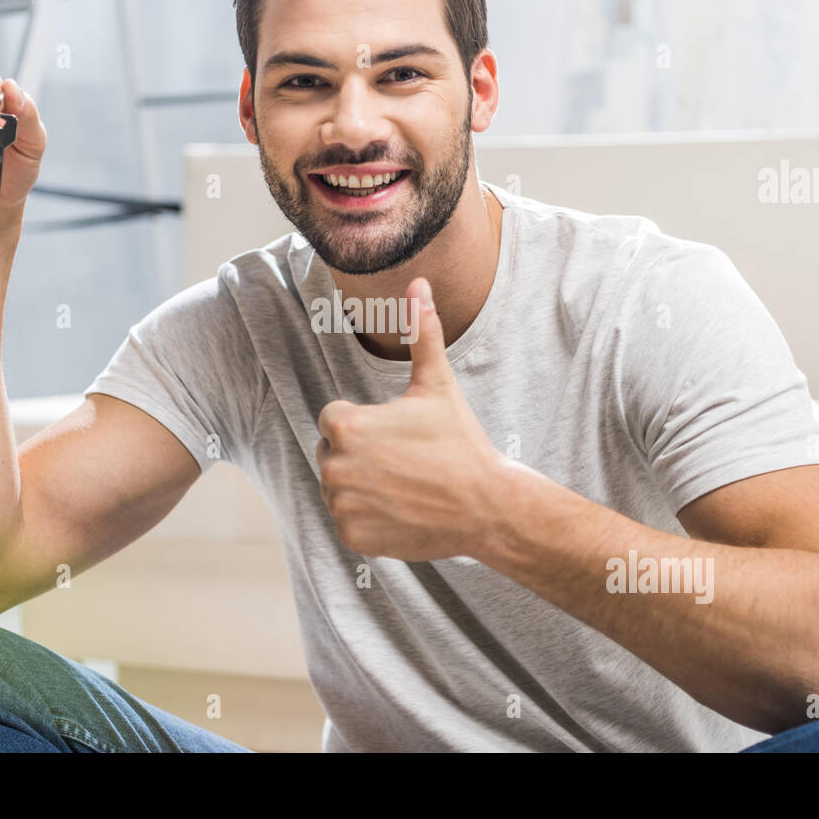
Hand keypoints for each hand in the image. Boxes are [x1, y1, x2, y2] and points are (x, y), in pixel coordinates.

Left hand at [315, 277, 508, 560]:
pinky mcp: (352, 536)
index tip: (396, 434)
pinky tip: (401, 510)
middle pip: (332, 452)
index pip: (334, 418)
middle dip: (361, 454)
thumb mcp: (437, 385)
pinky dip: (368, 518)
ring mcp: (342, 505)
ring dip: (362, 485)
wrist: (486, 505)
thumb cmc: (460, 442)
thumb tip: (418, 282)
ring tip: (403, 484)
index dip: (365, 423)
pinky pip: (347, 520)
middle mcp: (334, 466)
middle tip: (404, 460)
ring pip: (338, 487)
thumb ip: (421, 332)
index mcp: (346, 425)